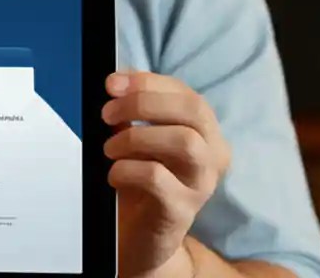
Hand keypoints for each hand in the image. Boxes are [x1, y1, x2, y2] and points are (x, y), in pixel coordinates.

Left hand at [102, 71, 230, 277]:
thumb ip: (133, 111)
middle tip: (107, 113)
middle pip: (193, 111)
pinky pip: (158, 178)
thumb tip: (115, 81)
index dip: (148, 82)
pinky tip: (114, 175)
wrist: (143, 238)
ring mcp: (202, 184)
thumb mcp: (138, 140)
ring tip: (110, 148)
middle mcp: (213, 155)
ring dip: (137, 136)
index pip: (186, 93)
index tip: (111, 83)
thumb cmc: (141, 183)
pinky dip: (128, 169)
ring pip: (185, 142)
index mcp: (205, 132)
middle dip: (144, 103)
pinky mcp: (183, 210)